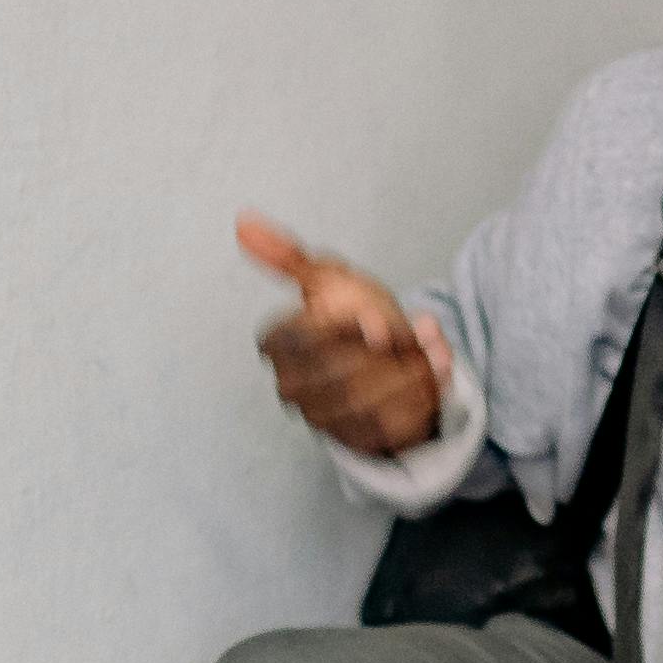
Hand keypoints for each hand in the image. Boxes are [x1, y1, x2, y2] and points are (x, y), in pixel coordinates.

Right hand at [238, 215, 450, 458]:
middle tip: (401, 338)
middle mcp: (290, 386)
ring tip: (412, 358)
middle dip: (389, 350)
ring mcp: (319, 419)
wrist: (393, 361)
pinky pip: (395, 421)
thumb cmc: (354, 314)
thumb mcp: (328, 277)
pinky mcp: (353, 441)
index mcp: (277, 344)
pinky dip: (420, 397)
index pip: (311, 337)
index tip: (378, 322)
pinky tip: (419, 381)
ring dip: (409, 372)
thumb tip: (242, 221)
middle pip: (347, 369)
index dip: (351, 329)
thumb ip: (289, 255)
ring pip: (374, 398)